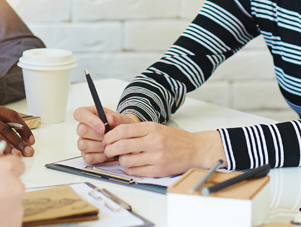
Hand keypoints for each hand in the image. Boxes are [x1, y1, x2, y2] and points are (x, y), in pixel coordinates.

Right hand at [0, 148, 24, 226]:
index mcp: (3, 169)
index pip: (16, 163)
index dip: (4, 168)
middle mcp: (15, 186)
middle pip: (14, 181)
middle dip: (3, 184)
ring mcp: (17, 206)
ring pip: (12, 199)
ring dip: (2, 200)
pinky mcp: (16, 221)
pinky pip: (10, 214)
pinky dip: (1, 215)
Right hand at [74, 106, 140, 163]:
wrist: (125, 138)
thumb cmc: (119, 126)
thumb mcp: (121, 119)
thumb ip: (116, 118)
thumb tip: (110, 118)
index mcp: (89, 114)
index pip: (80, 113)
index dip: (90, 120)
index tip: (103, 127)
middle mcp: (83, 127)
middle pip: (81, 130)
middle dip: (97, 135)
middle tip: (108, 136)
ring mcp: (83, 141)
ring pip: (83, 145)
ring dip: (98, 146)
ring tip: (108, 144)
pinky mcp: (86, 154)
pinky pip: (88, 157)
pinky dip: (100, 156)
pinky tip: (106, 152)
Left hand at [101, 121, 225, 177]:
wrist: (194, 149)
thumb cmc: (174, 138)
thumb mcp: (156, 128)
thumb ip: (137, 130)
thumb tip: (114, 133)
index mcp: (151, 128)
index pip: (123, 131)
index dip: (110, 136)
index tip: (106, 140)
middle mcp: (153, 142)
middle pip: (122, 146)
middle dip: (109, 149)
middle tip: (107, 150)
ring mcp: (156, 157)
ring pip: (127, 161)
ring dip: (120, 161)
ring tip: (122, 158)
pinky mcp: (158, 170)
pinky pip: (135, 172)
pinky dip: (129, 169)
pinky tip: (131, 165)